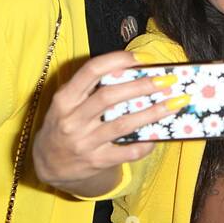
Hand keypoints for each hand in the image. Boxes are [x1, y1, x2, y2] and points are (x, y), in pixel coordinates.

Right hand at [32, 50, 180, 192]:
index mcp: (65, 98)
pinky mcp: (96, 161)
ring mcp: (84, 142)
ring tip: (175, 103)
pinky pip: (127, 152)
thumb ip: (89, 89)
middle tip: (167, 80)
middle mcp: (73, 119)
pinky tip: (158, 135)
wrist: (48, 164)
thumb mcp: (66, 104)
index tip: (142, 58)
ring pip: (123, 124)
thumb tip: (133, 72)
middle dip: (142, 86)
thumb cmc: (63, 126)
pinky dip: (145, 144)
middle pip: (110, 96)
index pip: (91, 71)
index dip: (118, 60)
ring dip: (153, 112)